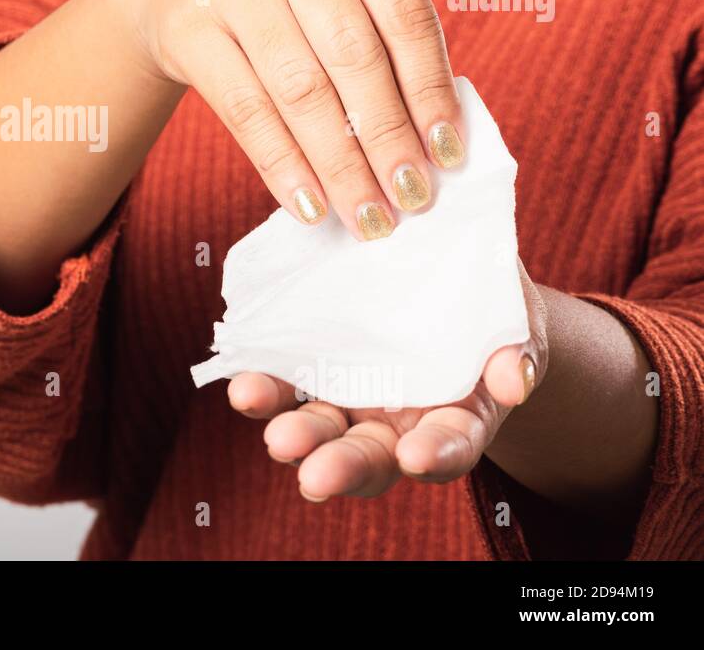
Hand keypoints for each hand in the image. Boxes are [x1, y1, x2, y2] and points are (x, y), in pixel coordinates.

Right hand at [110, 0, 464, 239]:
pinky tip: (309, 205)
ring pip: (299, 89)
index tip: (449, 154)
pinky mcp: (187, 25)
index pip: (404, 13)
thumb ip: (386, 38)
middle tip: (413, 199)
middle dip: (388, 137)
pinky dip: (282, 165)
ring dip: (340, 164)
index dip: (430, 89)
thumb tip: (434, 141)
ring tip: (369, 216)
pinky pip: (244, 110)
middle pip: (352, 54)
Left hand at [227, 260, 549, 500]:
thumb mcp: (513, 320)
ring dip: (290, 431)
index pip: (448, 448)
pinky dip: (262, 386)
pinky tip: (242, 381)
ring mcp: (348, 401)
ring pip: (317, 429)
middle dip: (341, 466)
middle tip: (315, 475)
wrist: (447, 283)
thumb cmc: (489, 309)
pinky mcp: (310, 370)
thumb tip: (510, 380)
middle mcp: (395, 425)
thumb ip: (515, 349)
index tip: (415, 458)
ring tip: (263, 422)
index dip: (435, 456)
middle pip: (368, 457)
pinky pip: (283, 385)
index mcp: (455, 418)